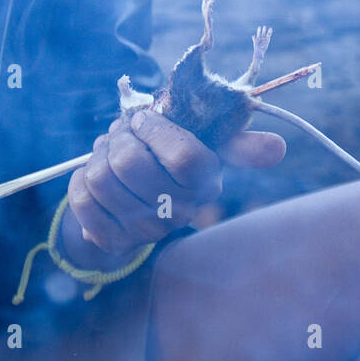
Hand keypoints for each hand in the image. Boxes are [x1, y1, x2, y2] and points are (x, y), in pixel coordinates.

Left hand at [66, 109, 285, 259]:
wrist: (132, 198)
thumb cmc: (166, 155)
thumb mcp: (200, 137)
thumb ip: (236, 138)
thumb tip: (278, 149)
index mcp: (206, 181)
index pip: (186, 158)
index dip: (155, 129)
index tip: (144, 119)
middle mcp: (180, 211)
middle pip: (130, 164)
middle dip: (117, 139)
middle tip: (121, 135)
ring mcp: (145, 230)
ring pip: (101, 178)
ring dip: (97, 158)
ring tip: (108, 156)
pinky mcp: (111, 240)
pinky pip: (82, 200)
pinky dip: (81, 180)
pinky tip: (95, 178)